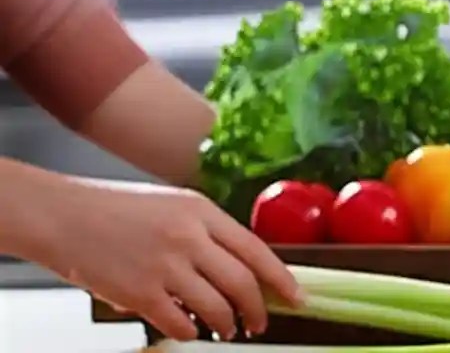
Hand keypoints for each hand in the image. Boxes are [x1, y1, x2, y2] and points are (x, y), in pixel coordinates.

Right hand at [36, 177, 302, 341]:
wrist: (64, 215)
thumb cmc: (118, 209)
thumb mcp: (174, 205)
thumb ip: (207, 232)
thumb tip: (242, 269)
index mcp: (202, 211)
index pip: (257, 250)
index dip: (282, 279)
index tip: (297, 298)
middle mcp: (189, 237)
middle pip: (242, 283)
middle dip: (257, 310)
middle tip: (260, 323)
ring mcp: (165, 266)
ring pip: (216, 308)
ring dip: (227, 325)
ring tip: (227, 330)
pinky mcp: (139, 293)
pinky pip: (180, 324)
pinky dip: (191, 332)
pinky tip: (190, 330)